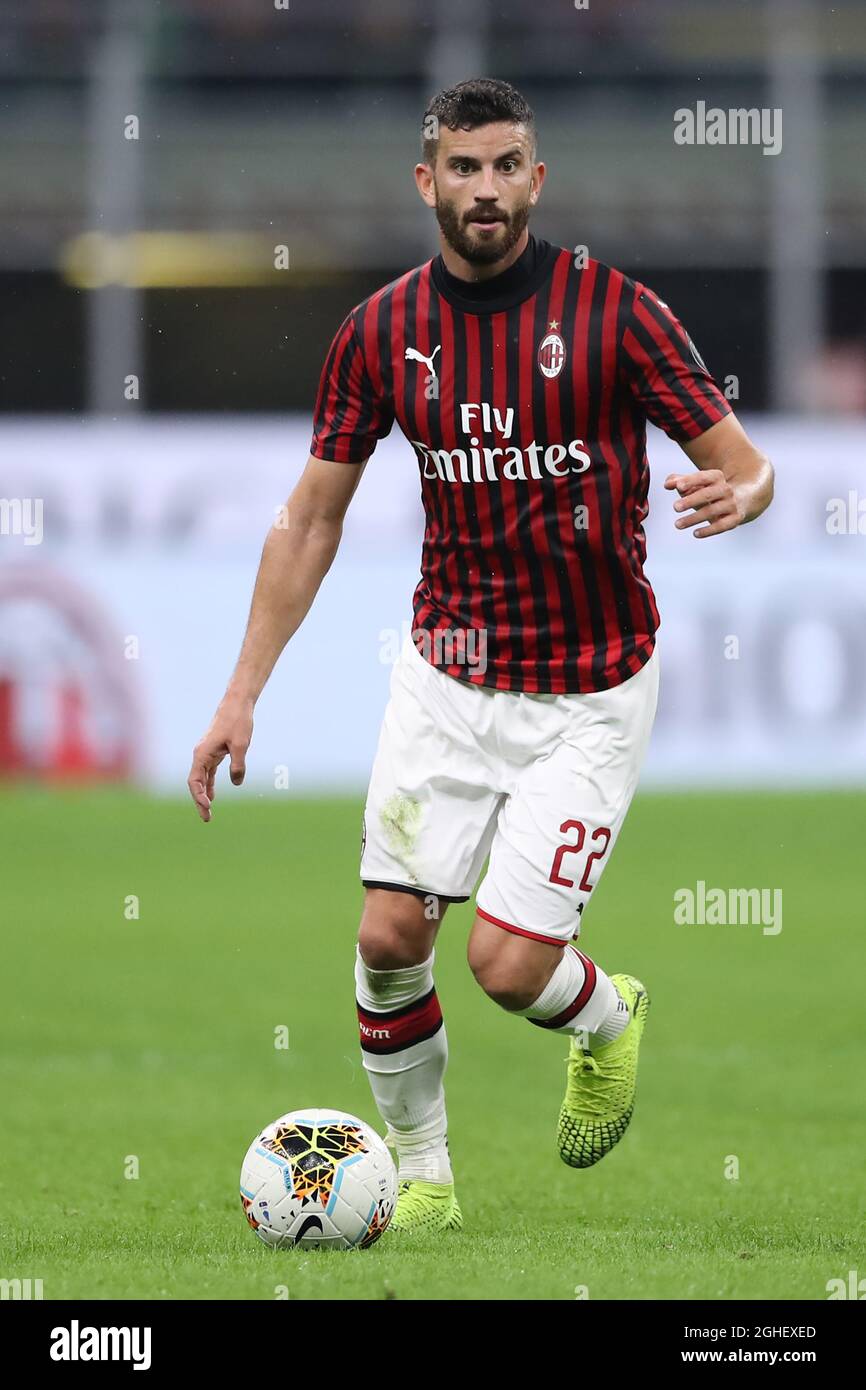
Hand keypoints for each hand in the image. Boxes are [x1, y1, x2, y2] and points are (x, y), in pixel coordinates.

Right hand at [187, 697, 253, 822]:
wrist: (237, 704)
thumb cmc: (238, 722)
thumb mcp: (241, 745)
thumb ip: (238, 765)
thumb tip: (236, 783)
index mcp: (202, 754)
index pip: (195, 781)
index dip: (199, 796)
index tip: (208, 807)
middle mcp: (200, 755)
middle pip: (196, 783)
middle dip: (199, 801)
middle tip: (207, 819)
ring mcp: (206, 754)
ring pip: (201, 779)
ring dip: (204, 795)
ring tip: (208, 812)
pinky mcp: (213, 752)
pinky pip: (208, 772)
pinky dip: (209, 784)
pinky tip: (212, 796)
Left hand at [664, 469, 745, 537]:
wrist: (742, 499)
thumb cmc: (711, 491)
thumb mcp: (697, 484)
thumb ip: (679, 481)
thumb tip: (667, 484)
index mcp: (716, 477)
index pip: (703, 477)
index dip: (691, 481)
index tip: (678, 487)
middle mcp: (726, 489)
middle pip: (707, 494)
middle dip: (691, 500)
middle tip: (675, 507)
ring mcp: (731, 504)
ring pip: (712, 511)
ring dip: (694, 518)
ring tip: (678, 524)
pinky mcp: (735, 518)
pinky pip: (722, 525)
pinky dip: (708, 530)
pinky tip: (695, 533)